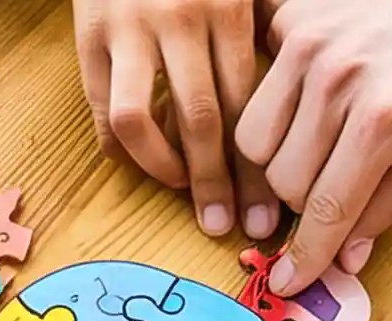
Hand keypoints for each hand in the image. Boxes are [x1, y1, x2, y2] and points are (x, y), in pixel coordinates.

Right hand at [73, 0, 278, 238]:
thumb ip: (267, 29)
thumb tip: (303, 104)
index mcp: (228, 6)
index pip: (249, 103)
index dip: (260, 164)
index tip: (273, 209)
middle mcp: (179, 19)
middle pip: (204, 122)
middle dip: (221, 183)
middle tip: (232, 227)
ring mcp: (128, 30)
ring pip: (143, 121)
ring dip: (166, 169)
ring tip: (184, 193)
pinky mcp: (88, 37)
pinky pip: (102, 109)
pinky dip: (121, 147)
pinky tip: (142, 163)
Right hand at [237, 0, 391, 294]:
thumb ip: (387, 207)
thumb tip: (344, 261)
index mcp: (382, 122)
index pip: (326, 210)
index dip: (305, 256)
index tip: (288, 282)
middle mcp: (338, 85)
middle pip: (283, 182)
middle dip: (301, 198)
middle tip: (326, 182)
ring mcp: (306, 52)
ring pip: (254, 146)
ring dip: (277, 160)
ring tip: (309, 147)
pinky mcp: (286, 27)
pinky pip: (252, 96)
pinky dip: (270, 114)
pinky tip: (300, 105)